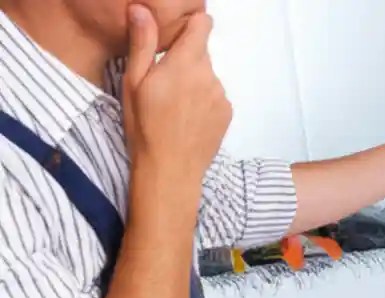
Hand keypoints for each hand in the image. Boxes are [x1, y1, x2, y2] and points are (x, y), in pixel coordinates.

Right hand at [122, 6, 231, 203]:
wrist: (171, 170)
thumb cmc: (145, 127)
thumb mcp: (134, 82)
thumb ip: (142, 43)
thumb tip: (142, 9)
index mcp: (186, 63)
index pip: (203, 25)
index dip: (191, 24)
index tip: (176, 33)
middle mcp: (210, 75)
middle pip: (201, 52)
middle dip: (183, 58)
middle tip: (162, 80)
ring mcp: (221, 95)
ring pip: (207, 75)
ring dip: (193, 81)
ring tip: (172, 104)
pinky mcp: (228, 113)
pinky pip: (215, 95)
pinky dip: (202, 100)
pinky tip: (186, 117)